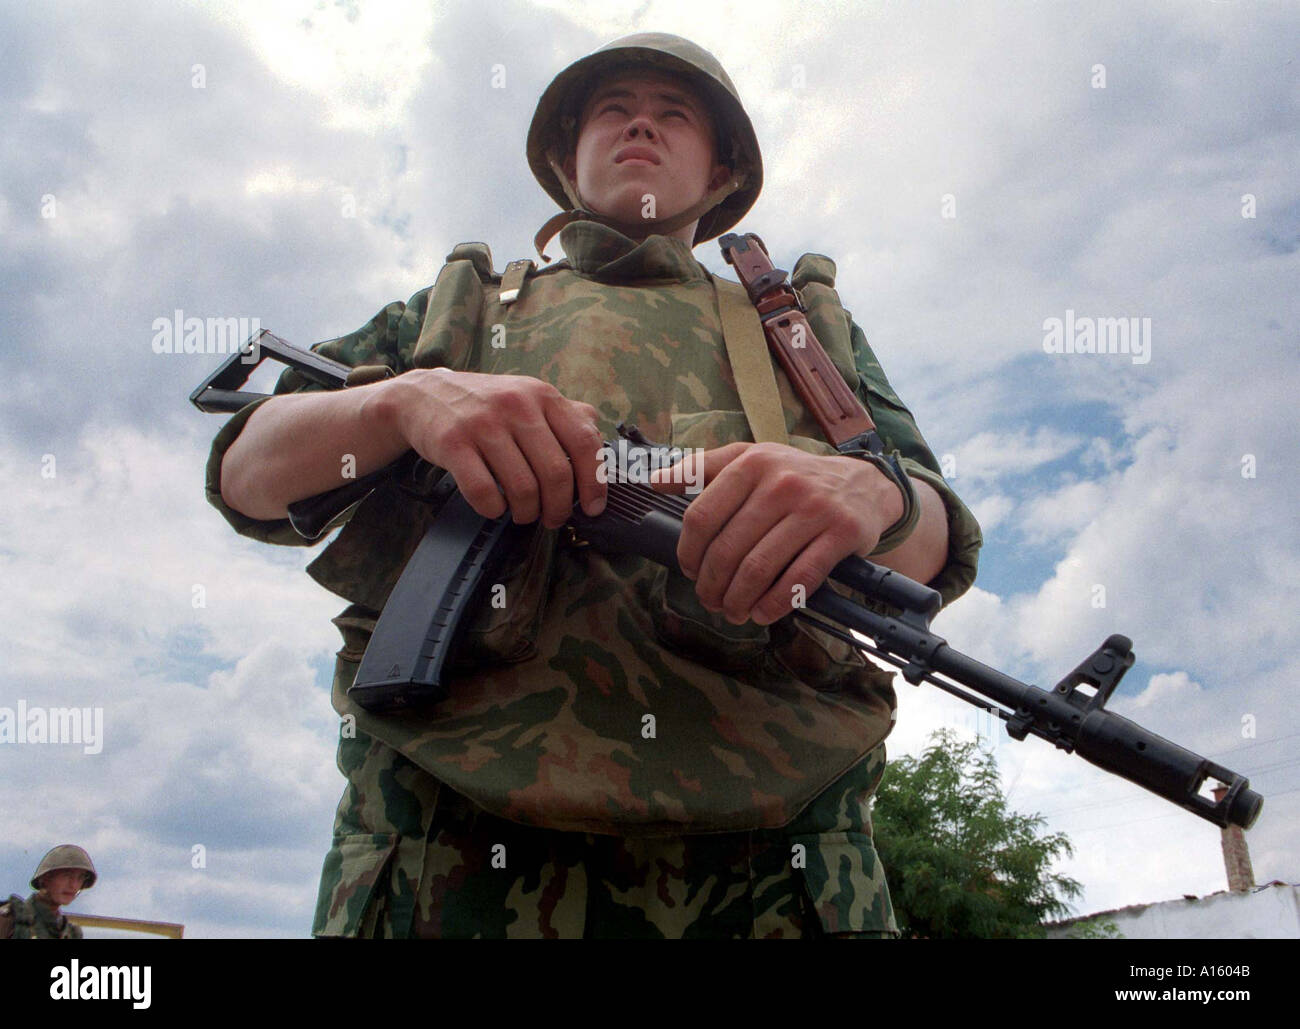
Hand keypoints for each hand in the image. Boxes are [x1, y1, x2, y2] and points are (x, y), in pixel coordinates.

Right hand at [391, 368, 605, 527]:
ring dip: (527, 513)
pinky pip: (483, 492)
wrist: (423, 395)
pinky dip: (493, 509)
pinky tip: (494, 508)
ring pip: (522, 487)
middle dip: (559, 507)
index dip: (594, 482)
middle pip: (555, 473)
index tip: (593, 508)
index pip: (584, 442)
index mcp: (542, 396)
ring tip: (524, 514)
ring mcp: (483, 423)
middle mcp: (516, 405)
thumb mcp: (527, 396)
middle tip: (553, 519)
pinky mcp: (453, 443)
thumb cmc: (484, 404)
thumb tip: (600, 440)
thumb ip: (566, 415)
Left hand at [649, 443, 903, 624]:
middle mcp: (781, 483)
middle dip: (711, 585)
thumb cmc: (794, 476)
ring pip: (760, 567)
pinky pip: (800, 578)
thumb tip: (655, 482)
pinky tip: (762, 612)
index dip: (689, 552)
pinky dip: (775, 603)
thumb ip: (700, 468)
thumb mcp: (749, 459)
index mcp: (751, 463)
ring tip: (733, 611)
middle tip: (710, 600)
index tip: (690, 571)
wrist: (862, 484)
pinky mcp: (841, 533)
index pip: (702, 517)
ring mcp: (813, 508)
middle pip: (728, 549)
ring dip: (739, 599)